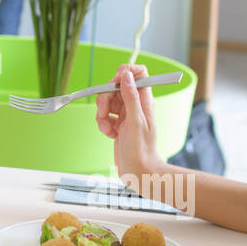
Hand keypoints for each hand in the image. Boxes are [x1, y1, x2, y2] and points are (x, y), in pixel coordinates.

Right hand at [94, 63, 163, 180]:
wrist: (139, 172)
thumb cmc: (141, 150)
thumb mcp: (135, 121)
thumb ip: (131, 96)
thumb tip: (126, 75)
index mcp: (144, 101)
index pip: (139, 74)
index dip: (125, 73)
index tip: (115, 83)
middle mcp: (135, 105)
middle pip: (116, 87)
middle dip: (105, 98)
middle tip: (105, 112)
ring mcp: (126, 115)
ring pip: (107, 102)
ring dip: (102, 114)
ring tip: (108, 128)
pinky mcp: (118, 125)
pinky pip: (104, 116)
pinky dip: (103, 124)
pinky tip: (109, 134)